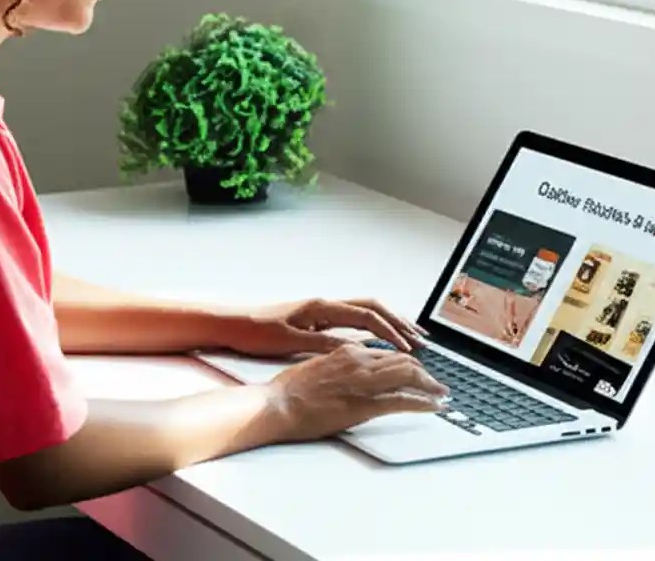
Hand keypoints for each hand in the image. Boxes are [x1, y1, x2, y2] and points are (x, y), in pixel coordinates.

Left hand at [231, 298, 428, 357]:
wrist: (231, 322)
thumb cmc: (255, 331)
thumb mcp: (290, 342)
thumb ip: (323, 344)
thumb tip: (354, 348)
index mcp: (322, 308)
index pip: (367, 317)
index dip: (391, 333)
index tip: (408, 349)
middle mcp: (325, 304)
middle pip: (373, 307)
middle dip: (400, 323)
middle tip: (422, 340)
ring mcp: (322, 310)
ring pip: (366, 311)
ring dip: (390, 323)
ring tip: (410, 338)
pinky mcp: (317, 318)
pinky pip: (354, 319)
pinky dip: (373, 327)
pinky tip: (380, 339)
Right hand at [266, 345, 448, 441]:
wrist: (275, 405)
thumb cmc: (289, 390)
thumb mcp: (317, 365)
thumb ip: (339, 363)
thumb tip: (352, 366)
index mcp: (348, 352)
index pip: (388, 352)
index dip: (407, 360)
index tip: (416, 368)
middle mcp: (359, 361)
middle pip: (404, 361)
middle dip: (424, 372)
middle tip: (436, 382)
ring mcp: (363, 382)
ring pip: (409, 375)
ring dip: (430, 385)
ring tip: (442, 393)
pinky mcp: (364, 404)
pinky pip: (403, 400)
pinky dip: (424, 402)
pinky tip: (434, 406)